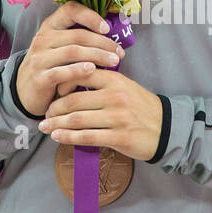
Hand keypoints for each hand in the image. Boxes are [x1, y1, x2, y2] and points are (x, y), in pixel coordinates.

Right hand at [16, 0, 123, 116]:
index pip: (70, 10)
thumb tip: (113, 34)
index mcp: (50, 26)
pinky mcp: (39, 77)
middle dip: (103, 43)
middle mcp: (43, 38)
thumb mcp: (61, 47)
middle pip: (78, 35)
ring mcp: (39, 58)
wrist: (28, 91)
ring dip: (97, 56)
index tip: (107, 28)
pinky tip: (93, 70)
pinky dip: (79, 70)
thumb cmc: (53, 66)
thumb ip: (79, 38)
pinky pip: (62, 71)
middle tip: (120, 52)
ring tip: (114, 61)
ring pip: (73, 52)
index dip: (90, 16)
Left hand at [37, 66, 163, 162]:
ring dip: (57, 124)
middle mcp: (115, 96)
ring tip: (46, 127)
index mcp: (115, 80)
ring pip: (77, 119)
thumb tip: (70, 82)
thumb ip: (101, 82)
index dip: (61, 82)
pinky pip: (87, 137)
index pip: (80, 74)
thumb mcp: (125, 86)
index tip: (53, 92)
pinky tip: (57, 137)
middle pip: (74, 100)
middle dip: (54, 109)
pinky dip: (68, 137)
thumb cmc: (141, 107)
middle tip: (45, 114)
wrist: (166, 128)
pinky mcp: (119, 137)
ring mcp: (117, 117)